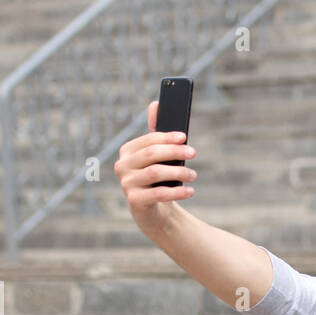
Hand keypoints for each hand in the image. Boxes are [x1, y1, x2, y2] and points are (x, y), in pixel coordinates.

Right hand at [114, 100, 197, 236]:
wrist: (152, 210)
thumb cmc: (156, 178)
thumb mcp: (157, 156)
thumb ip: (156, 133)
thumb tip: (155, 104)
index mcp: (127, 151)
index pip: (148, 140)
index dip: (167, 137)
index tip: (184, 137)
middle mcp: (122, 166)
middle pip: (151, 154)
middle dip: (174, 152)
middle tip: (193, 153)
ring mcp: (126, 184)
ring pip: (155, 173)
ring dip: (178, 172)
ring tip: (194, 175)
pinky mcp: (134, 201)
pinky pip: (159, 194)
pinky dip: (177, 192)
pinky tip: (190, 191)